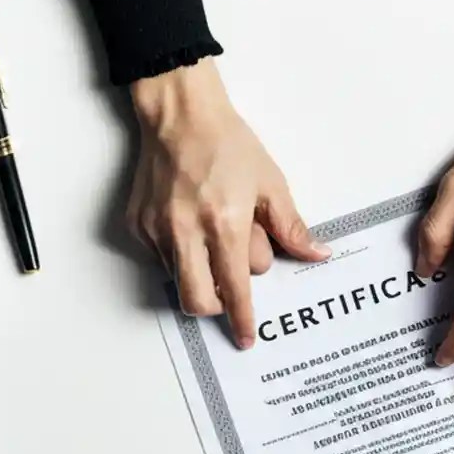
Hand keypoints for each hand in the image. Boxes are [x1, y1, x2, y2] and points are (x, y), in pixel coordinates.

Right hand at [128, 59, 330, 347]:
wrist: (181, 115)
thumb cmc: (227, 144)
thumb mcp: (270, 184)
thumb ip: (291, 227)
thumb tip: (316, 254)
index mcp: (225, 223)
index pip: (236, 289)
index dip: (241, 319)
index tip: (245, 338)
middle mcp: (186, 232)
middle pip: (197, 299)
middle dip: (215, 305)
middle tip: (228, 288)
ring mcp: (157, 229)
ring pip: (179, 278)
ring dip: (199, 271)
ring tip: (211, 233)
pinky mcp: (137, 224)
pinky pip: (160, 256)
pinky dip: (179, 251)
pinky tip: (188, 222)